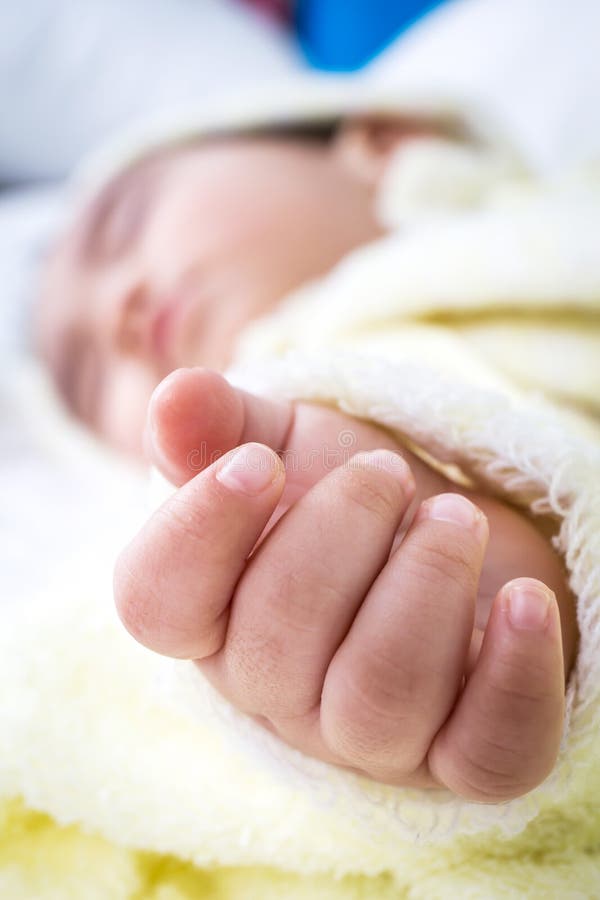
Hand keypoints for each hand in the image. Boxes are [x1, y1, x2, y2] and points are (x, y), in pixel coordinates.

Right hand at [115, 368, 573, 801]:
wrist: (458, 540)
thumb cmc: (358, 500)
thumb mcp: (290, 444)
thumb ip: (225, 424)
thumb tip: (174, 398)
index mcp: (217, 614)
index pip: (157, 603)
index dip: (199, 531)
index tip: (262, 463)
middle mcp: (279, 691)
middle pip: (274, 645)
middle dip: (340, 533)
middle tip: (388, 474)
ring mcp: (371, 737)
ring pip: (378, 700)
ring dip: (425, 586)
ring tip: (456, 517)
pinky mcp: (465, 754)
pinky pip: (487, 755)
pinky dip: (515, 673)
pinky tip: (525, 600)